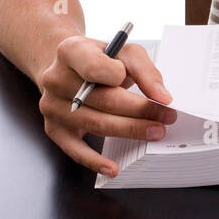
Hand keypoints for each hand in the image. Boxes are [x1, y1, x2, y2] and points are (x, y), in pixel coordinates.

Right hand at [38, 36, 175, 177]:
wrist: (66, 66)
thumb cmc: (99, 58)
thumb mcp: (123, 51)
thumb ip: (144, 70)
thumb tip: (162, 97)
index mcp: (70, 51)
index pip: (97, 68)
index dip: (123, 77)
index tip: (149, 87)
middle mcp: (55, 78)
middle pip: (102, 100)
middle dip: (139, 111)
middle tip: (166, 118)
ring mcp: (52, 105)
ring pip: (95, 124)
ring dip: (129, 131)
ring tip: (154, 132)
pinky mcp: (54, 128)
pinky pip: (74, 149)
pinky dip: (94, 161)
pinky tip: (112, 167)